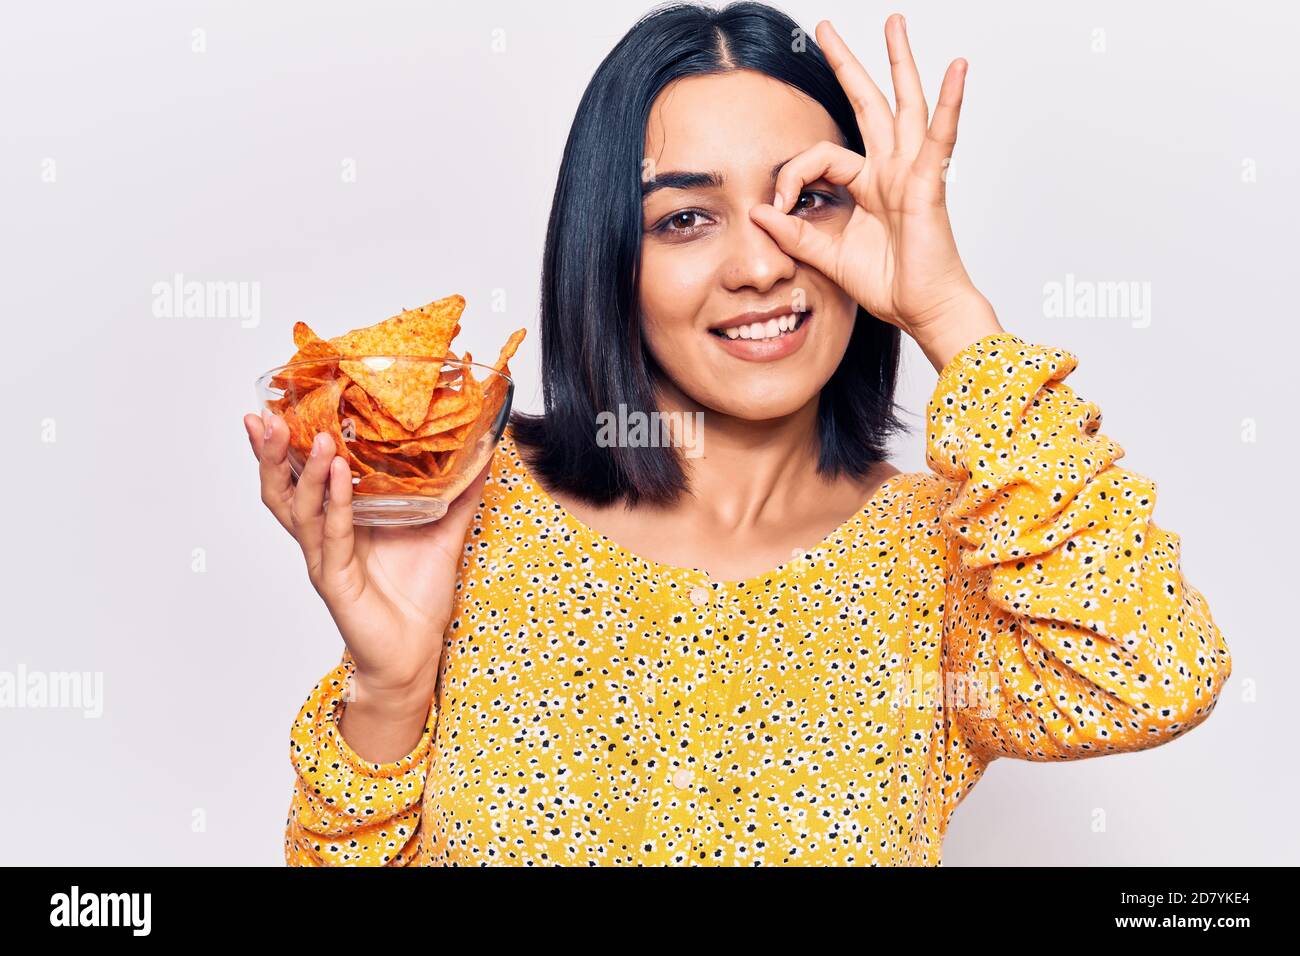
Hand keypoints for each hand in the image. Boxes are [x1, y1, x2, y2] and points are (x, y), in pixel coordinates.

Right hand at [244, 410, 487, 712]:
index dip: (284, 447)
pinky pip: (331, 535)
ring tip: (311, 435)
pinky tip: (337, 473)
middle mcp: (324, 538)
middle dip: (271, 453)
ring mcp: (325, 559)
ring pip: (299, 509)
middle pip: (282, 490)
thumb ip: (459, 493)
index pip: (300, 478)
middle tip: (266, 416)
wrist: (417, 652)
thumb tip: (484, 453)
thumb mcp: (444, 532)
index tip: (275, 407)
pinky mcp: (336, 581)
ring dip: (303, 470)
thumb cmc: (420, 597)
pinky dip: (334, 502)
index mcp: (340, 523)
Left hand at [749, 15, 1002, 368]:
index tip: (779, 204)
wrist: (923, 310)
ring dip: (898, 62)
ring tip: (894, 24)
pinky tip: (956, 69)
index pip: (822, 157)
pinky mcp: (929, 183)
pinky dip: (948, 103)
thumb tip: (758, 211)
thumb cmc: (890, 286)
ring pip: (903, 105)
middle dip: (848, 65)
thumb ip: (794, 233)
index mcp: (868, 186)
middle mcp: (890, 171)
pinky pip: (939, 137)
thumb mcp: (827, 257)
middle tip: (826, 29)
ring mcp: (911, 172)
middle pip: (868, 104)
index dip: (794, 174)